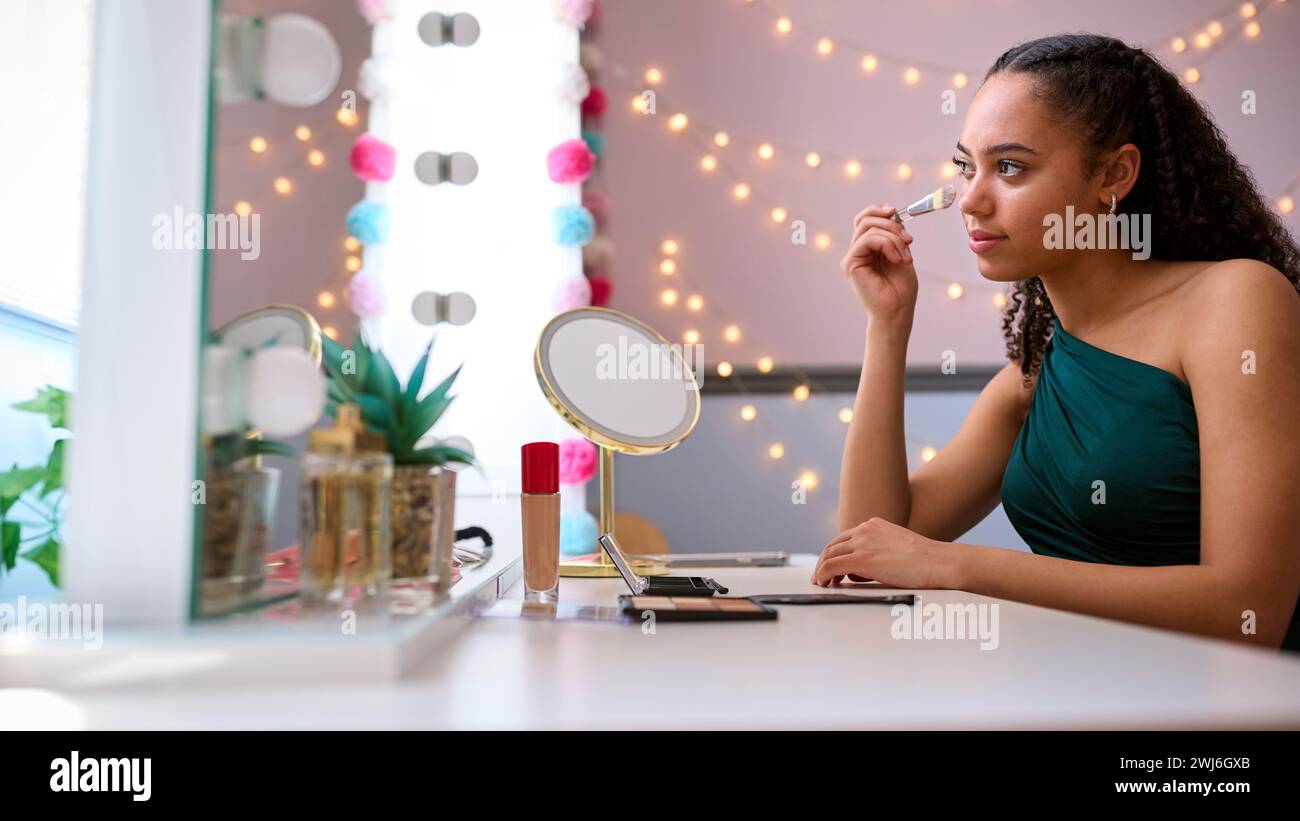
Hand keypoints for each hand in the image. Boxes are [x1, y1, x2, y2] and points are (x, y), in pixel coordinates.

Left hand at [811, 517, 960, 588]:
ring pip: (829, 555)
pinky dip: (822, 575)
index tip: (830, 566)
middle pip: (832, 546)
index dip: (834, 553)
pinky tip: (823, 584)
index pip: (844, 539)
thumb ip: (879, 551)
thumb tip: (863, 569)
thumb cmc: (926, 561)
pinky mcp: (862, 559)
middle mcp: (865, 530)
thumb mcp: (897, 548)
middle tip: (820, 577)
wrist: (940, 562)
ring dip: (821, 570)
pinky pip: (831, 566)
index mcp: (874, 525)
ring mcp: (863, 543)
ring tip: (822, 583)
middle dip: (823, 562)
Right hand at [841, 204, 917, 322]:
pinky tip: (897, 259)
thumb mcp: (901, 252)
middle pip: (865, 219)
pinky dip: (887, 244)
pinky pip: (867, 240)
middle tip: (908, 239)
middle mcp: (857, 251)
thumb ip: (894, 234)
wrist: (897, 311)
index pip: (866, 219)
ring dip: (893, 237)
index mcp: (868, 248)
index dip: (880, 210)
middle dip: (891, 224)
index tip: (898, 212)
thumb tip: (893, 213)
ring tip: (905, 255)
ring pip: (868, 228)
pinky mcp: (850, 264)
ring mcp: (852, 258)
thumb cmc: (901, 289)